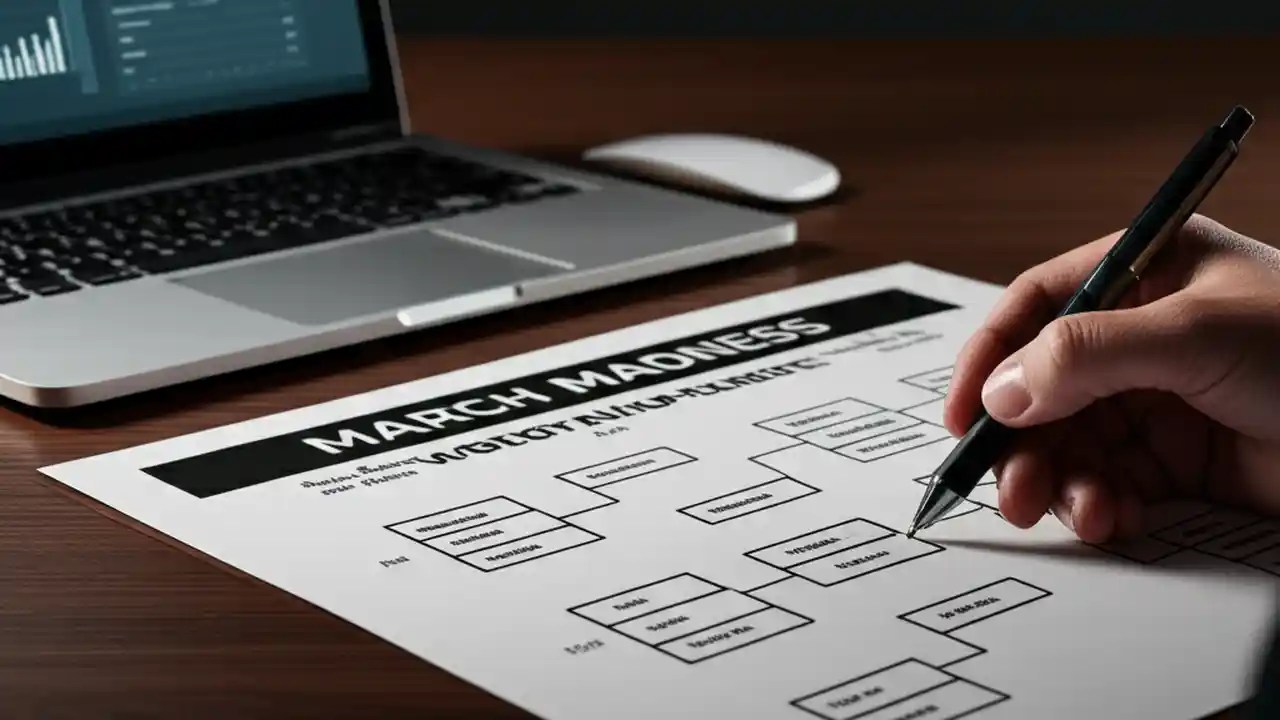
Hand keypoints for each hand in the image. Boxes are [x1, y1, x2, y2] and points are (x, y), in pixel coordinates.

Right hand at [943, 214, 1279, 542]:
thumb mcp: (1195, 335)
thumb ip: (1087, 354)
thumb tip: (1000, 391)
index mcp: (1146, 275)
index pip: (1040, 304)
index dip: (990, 355)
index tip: (962, 412)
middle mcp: (1143, 336)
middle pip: (1043, 387)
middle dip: (1022, 440)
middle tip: (1008, 485)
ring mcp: (1160, 400)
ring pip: (1070, 442)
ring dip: (1057, 480)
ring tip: (1070, 510)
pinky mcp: (1180, 462)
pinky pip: (1110, 484)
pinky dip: (1099, 506)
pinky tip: (1113, 519)